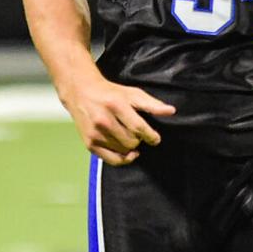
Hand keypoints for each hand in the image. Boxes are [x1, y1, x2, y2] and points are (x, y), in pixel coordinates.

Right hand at [57, 78, 175, 165]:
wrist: (80, 92)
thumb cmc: (110, 93)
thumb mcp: (132, 93)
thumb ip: (152, 104)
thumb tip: (172, 111)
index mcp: (115, 105)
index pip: (138, 128)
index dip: (151, 136)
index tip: (155, 139)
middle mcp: (103, 120)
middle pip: (132, 142)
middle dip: (138, 139)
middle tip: (136, 132)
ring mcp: (95, 133)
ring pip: (123, 151)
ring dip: (130, 147)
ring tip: (128, 136)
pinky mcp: (89, 143)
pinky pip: (112, 160)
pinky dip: (123, 159)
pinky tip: (128, 153)